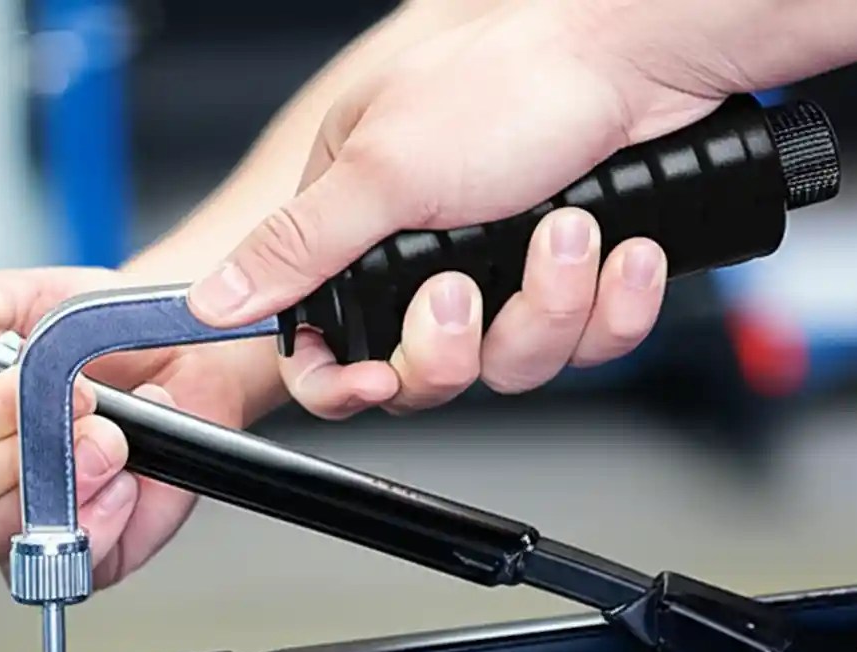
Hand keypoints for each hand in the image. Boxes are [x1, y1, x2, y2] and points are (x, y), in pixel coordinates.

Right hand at [0, 267, 271, 589]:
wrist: (186, 357)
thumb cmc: (105, 332)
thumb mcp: (42, 297)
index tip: (33, 378)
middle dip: (4, 459)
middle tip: (78, 416)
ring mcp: (16, 520)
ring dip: (57, 488)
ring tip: (112, 442)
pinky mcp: (74, 554)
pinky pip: (64, 568)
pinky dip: (99, 526)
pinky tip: (126, 483)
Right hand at [187, 0, 729, 417]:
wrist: (642, 65)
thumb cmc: (514, 85)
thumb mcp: (385, 169)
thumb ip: (298, 246)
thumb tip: (214, 297)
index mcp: (361, 222)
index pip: (324, 339)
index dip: (341, 380)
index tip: (374, 382)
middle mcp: (425, 255)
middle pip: (421, 371)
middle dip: (456, 341)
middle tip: (467, 288)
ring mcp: (501, 272)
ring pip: (508, 363)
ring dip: (547, 303)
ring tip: (566, 230)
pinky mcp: (570, 283)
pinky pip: (584, 341)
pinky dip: (609, 301)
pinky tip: (619, 250)